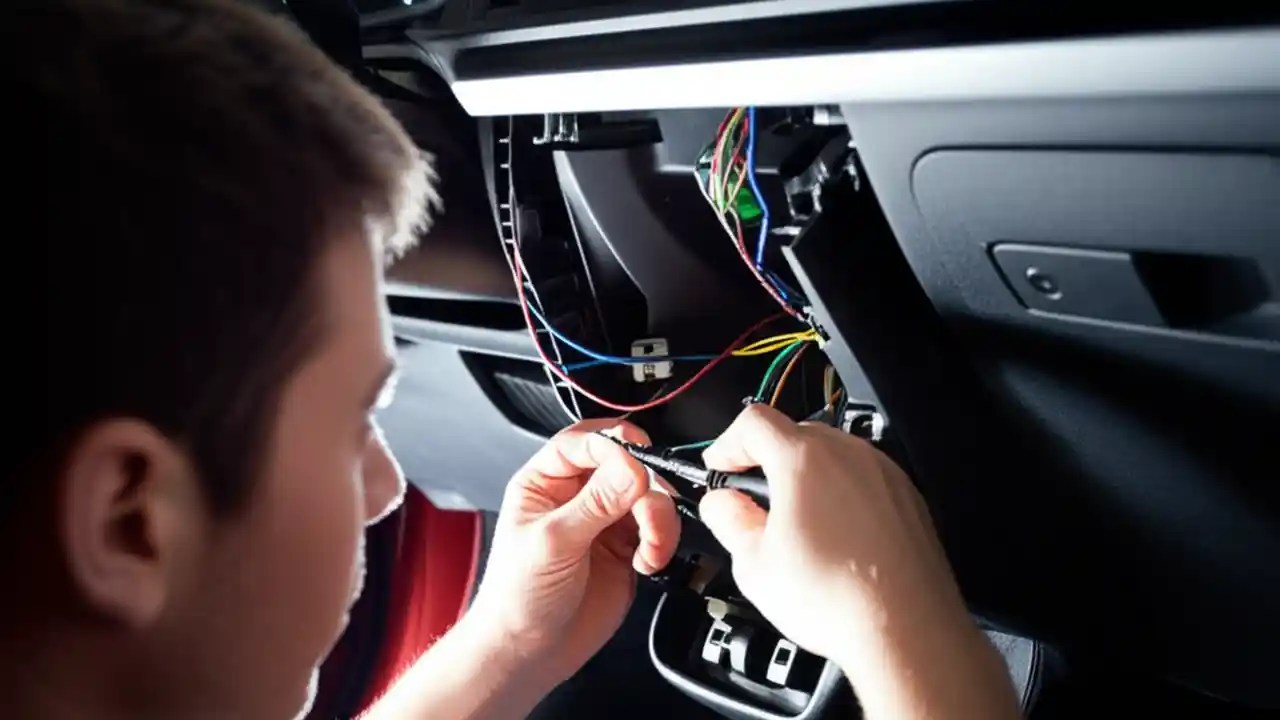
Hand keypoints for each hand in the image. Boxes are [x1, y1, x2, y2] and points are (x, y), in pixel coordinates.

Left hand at [468, 418, 679, 686]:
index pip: (584, 443)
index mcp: (545, 481)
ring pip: (649, 496)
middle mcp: (576, 495)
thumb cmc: (517, 598)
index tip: (639, 458)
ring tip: (649, 550)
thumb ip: (596, 503)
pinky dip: (663, 542)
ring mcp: (604, 521)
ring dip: (659, 521)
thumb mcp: (554, 543)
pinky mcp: (627, 548)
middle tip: (648, 514)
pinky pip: (659, 529)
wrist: (529, 652)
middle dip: (646, 488)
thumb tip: (632, 467)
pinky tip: (647, 563)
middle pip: (626, 466)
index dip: (614, 444)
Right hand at [698, 404, 1016, 719]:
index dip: (727, 443)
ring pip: (832, 456)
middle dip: (766, 461)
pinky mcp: (907, 497)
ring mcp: (883, 473)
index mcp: (804, 460)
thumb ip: (729, 521)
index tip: (721, 467)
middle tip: (752, 500)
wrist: (908, 631)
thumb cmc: (839, 600)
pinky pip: (863, 479)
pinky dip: (841, 495)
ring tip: (796, 526)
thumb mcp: (755, 565)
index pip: (753, 422)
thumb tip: (722, 505)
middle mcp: (849, 455)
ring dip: (806, 477)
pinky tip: (834, 538)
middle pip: (794, 434)